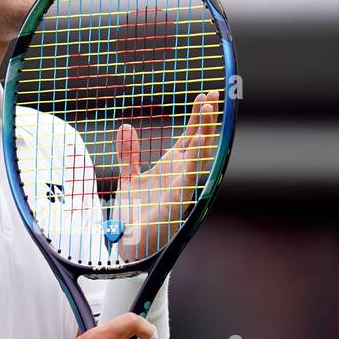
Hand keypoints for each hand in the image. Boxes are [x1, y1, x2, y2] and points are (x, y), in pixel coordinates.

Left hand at [114, 90, 218, 257]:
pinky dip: (197, 155)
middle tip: (212, 94)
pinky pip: (192, 173)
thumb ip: (129, 153)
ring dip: (206, 131)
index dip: (197, 118)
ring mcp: (184, 186)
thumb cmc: (134, 215)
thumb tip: (126, 127)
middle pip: (200, 141)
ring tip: (209, 107)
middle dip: (207, 118)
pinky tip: (200, 138)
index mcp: (172, 169)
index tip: (202, 98)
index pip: (190, 138)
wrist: (130, 244)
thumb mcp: (129, 177)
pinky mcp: (180, 198)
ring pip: (201, 153)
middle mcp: (182, 175)